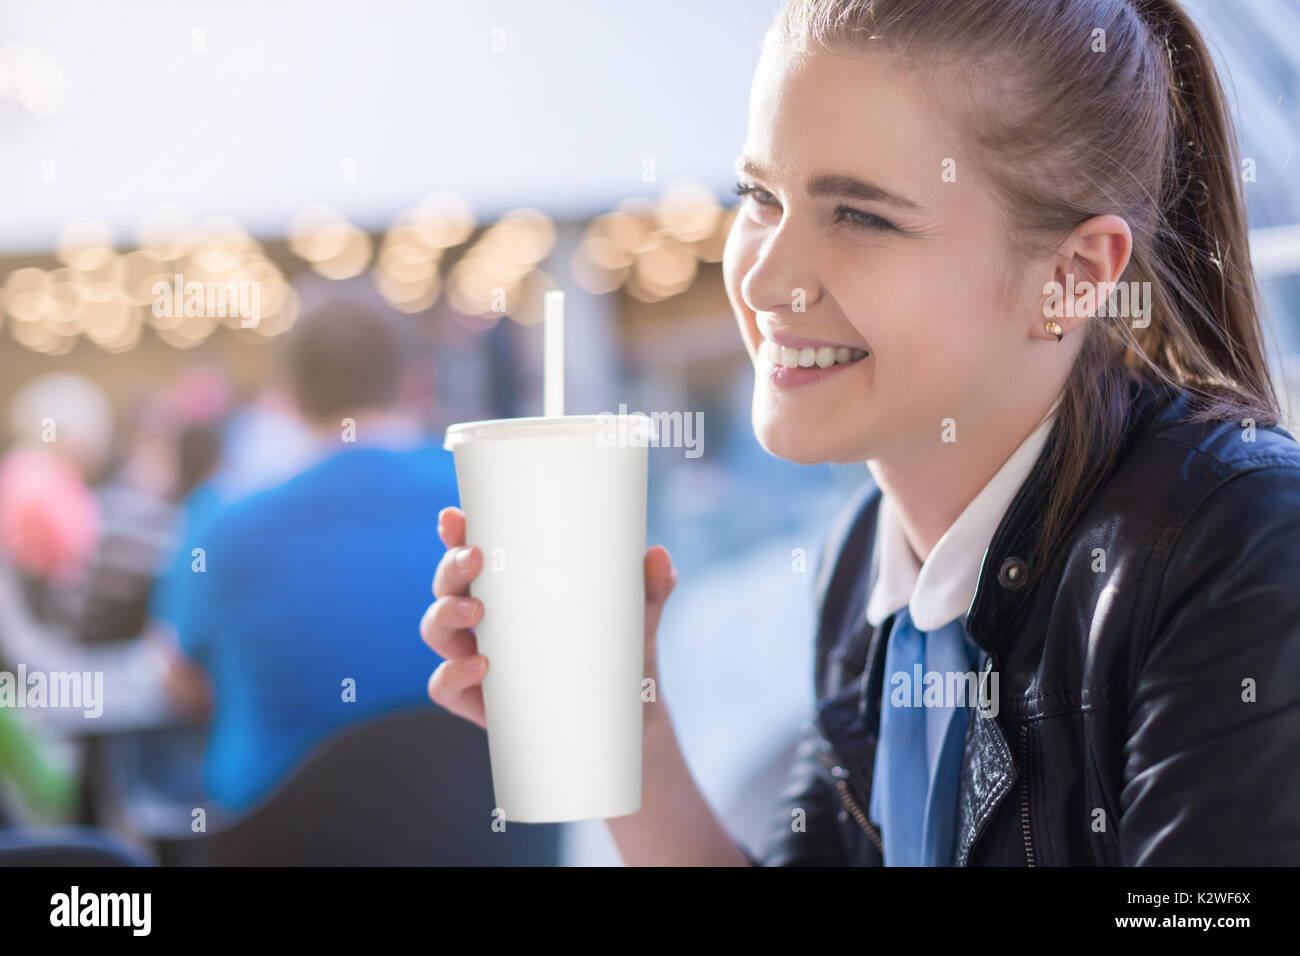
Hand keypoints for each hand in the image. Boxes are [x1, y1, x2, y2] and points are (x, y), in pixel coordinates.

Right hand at [420, 506, 678, 728]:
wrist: (628, 715)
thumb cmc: (621, 646)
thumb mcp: (639, 612)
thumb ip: (652, 584)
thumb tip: (659, 557)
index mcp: (512, 585)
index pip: (472, 550)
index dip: (455, 531)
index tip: (454, 516)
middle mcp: (484, 616)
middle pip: (446, 584)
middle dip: (450, 567)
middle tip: (476, 559)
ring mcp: (475, 656)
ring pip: (435, 630)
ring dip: (445, 614)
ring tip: (475, 611)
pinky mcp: (477, 701)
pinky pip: (443, 687)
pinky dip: (451, 674)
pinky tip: (480, 667)